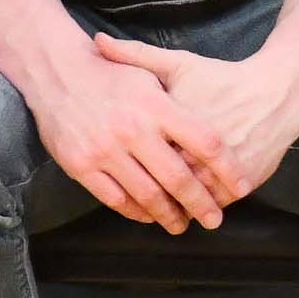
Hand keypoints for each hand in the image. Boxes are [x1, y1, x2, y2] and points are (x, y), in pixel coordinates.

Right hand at [25, 50, 232, 232]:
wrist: (57, 73)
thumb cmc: (112, 75)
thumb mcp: (152, 76)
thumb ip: (181, 105)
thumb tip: (215, 136)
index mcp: (157, 106)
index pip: (205, 142)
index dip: (227, 169)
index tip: (241, 187)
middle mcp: (133, 129)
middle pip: (178, 176)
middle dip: (201, 203)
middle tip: (214, 219)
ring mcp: (105, 149)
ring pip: (146, 194)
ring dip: (168, 214)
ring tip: (182, 224)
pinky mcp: (80, 165)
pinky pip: (114, 198)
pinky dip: (135, 211)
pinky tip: (148, 216)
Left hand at [93, 37, 298, 202]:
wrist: (278, 90)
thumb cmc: (224, 78)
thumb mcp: (180, 64)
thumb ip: (136, 55)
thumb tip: (98, 41)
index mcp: (174, 125)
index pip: (143, 157)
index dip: (128, 169)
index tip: (117, 173)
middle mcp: (198, 151)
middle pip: (166, 185)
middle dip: (152, 198)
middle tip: (139, 202)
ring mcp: (224, 169)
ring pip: (194, 199)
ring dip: (179, 208)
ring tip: (167, 213)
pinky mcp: (246, 179)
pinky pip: (220, 201)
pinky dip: (207, 205)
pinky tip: (196, 207)